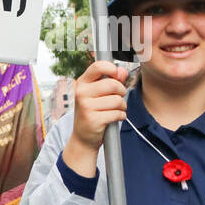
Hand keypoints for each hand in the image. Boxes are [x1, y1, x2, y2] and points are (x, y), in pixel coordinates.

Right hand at [63, 60, 127, 175]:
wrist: (83, 138)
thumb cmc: (93, 113)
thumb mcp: (98, 94)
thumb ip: (111, 80)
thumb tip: (122, 71)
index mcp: (82, 83)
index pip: (98, 66)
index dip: (112, 68)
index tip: (117, 74)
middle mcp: (81, 93)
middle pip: (113, 84)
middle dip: (122, 92)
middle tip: (119, 98)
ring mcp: (86, 107)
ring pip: (117, 100)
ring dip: (122, 106)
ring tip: (115, 110)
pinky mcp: (93, 120)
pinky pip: (117, 113)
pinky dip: (120, 116)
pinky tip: (114, 119)